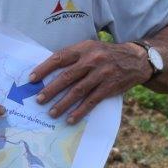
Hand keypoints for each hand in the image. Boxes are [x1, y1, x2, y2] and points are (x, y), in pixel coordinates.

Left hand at [28, 39, 148, 123]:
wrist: (136, 59)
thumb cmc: (106, 54)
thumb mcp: (90, 48)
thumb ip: (73, 57)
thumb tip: (49, 72)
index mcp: (84, 48)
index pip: (59, 58)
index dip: (44, 68)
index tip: (32, 79)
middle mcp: (92, 60)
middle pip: (67, 77)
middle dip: (50, 90)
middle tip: (39, 99)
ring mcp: (101, 74)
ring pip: (77, 91)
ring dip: (63, 103)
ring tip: (51, 113)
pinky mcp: (109, 87)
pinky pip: (91, 101)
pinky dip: (79, 111)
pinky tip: (70, 119)